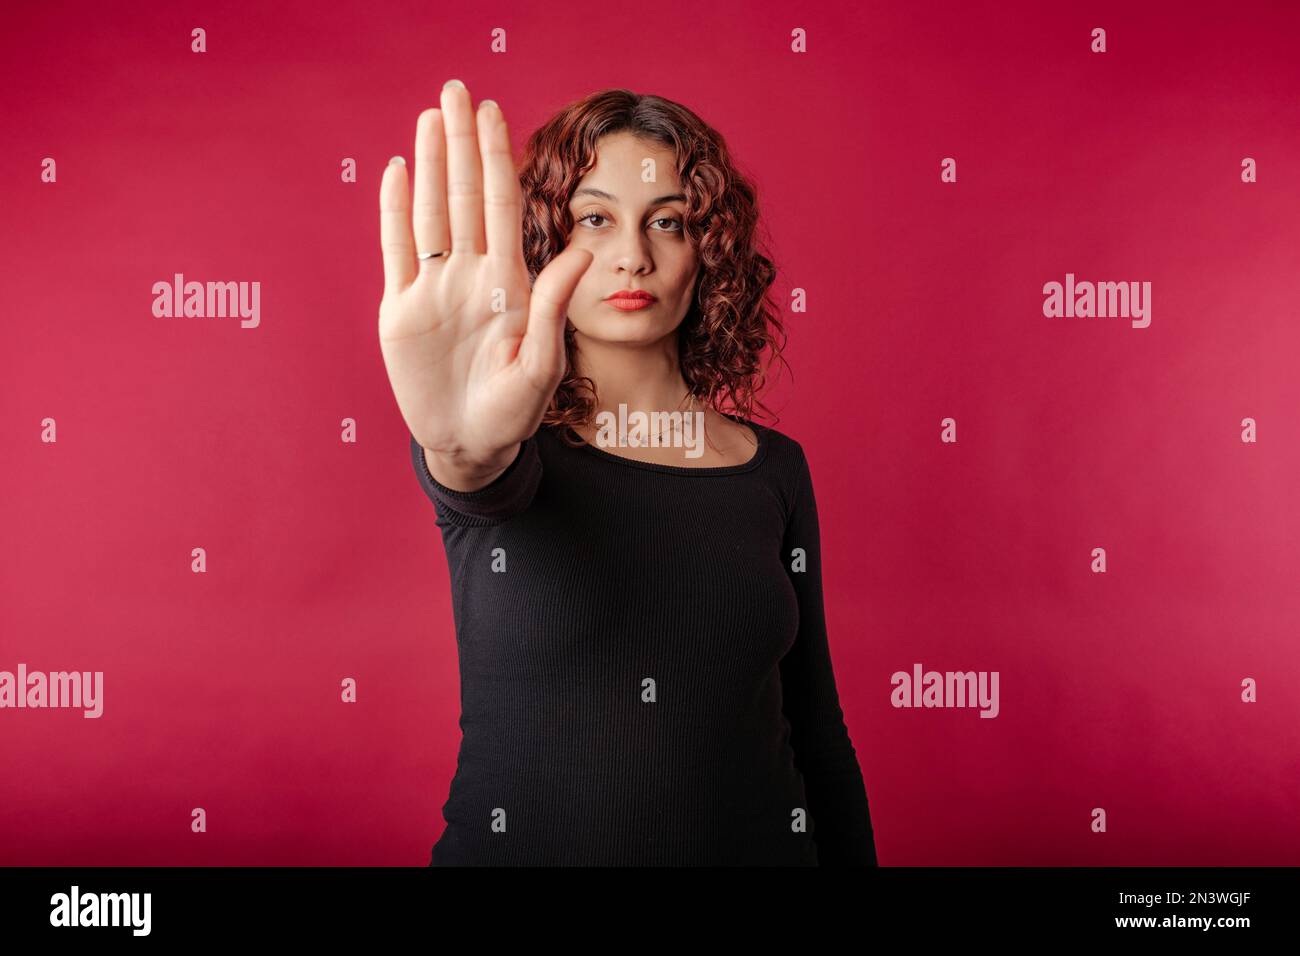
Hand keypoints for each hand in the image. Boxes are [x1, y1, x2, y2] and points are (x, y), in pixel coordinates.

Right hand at [377, 79, 592, 482]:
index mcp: (508, 283)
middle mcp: (471, 275)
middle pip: (465, 196)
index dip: (498, 159)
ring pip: (431, 212)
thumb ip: (553, 307)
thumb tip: (581, 248)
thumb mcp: (541, 366)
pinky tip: (400, 172)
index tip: (494, 114)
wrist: (470, 446)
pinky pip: (398, 250)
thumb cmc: (514, 413)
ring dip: (431, 165)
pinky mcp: (402, 310)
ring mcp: (435, 289)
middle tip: (456, 90)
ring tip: (430, 117)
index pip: (502, 207)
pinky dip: (395, 211)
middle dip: (462, 144)